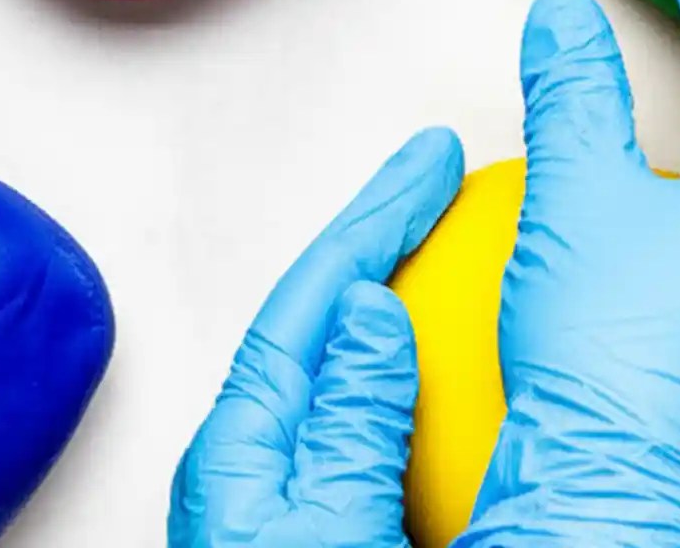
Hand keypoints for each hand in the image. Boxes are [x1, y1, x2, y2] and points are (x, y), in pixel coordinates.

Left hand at [169, 129, 463, 546]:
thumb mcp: (332, 527)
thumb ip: (353, 424)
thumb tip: (374, 312)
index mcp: (243, 446)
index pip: (314, 296)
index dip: (373, 220)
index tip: (427, 167)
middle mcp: (256, 454)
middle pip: (322, 310)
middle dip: (380, 233)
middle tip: (435, 174)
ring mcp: (284, 483)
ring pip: (342, 358)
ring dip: (390, 287)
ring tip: (436, 237)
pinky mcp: (318, 516)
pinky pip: (361, 413)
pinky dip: (403, 369)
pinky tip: (434, 367)